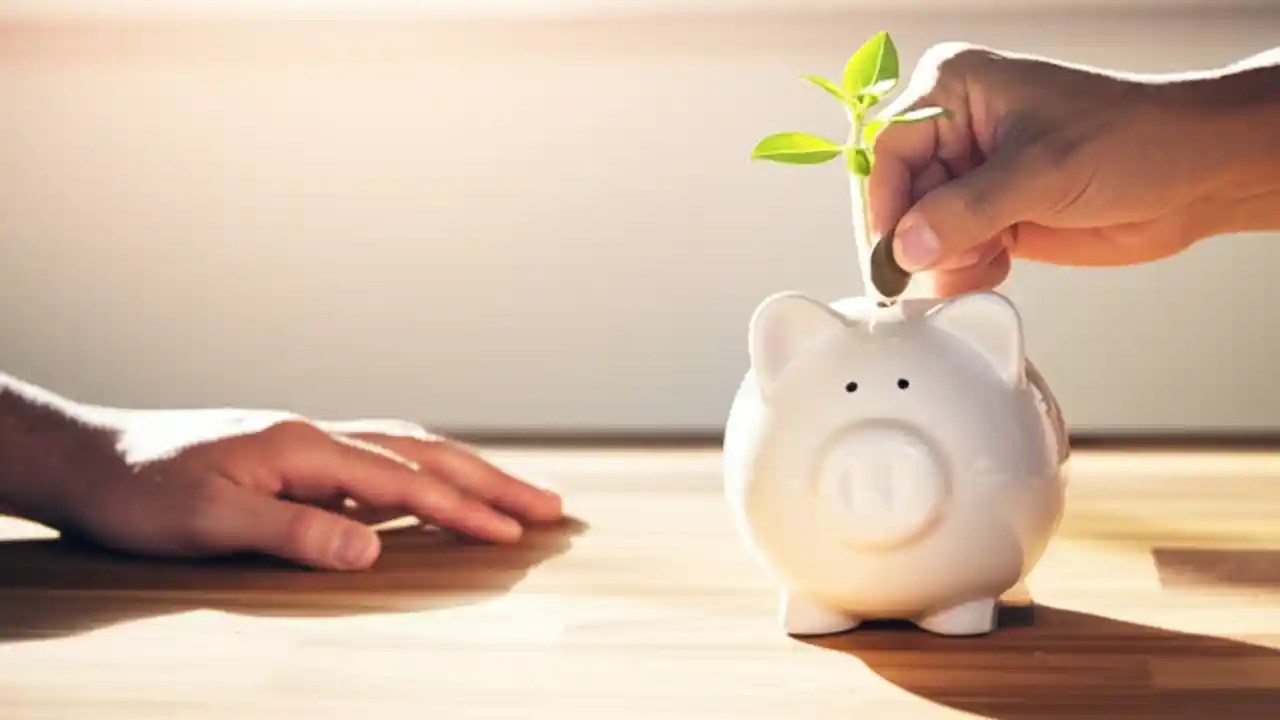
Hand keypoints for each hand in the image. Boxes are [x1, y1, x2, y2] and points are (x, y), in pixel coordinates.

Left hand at [45, 409, 561, 570]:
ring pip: (409, 452)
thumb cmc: (142, 492)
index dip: (461, 509)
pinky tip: (434, 493)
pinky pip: (382, 463)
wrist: (91, 459)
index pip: (403, 481)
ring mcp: (311, 445)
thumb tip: (374, 548)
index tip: (512, 534)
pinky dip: (426, 475)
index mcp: (304, 447)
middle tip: (552, 505)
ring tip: (514, 494)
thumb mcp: (209, 521)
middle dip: (491, 481)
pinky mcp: (299, 460)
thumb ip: (294, 531)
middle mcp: (318, 437)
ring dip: (467, 472)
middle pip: (424, 455)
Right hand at [868, 43, 1279, 296]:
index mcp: (956, 89)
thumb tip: (907, 247)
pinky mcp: (992, 215)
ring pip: (921, 232)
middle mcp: (957, 129)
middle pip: (899, 197)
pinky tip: (995, 268)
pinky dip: (962, 272)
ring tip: (983, 264)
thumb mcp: (1041, 170)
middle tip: (932, 272)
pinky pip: (951, 253)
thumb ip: (966, 210)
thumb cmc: (1135, 139)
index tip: (892, 253)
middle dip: (917, 241)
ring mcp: (973, 176)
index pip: (890, 150)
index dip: (886, 205)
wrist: (1196, 174)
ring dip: (942, 261)